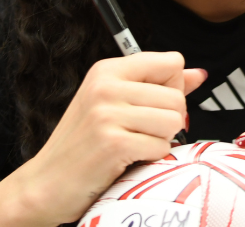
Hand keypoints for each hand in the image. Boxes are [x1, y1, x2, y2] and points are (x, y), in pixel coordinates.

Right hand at [0, 52, 206, 226]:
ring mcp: (107, 114)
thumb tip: (198, 75)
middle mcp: (106, 86)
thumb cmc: (83, 144)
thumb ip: (158, 86)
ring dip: (160, 139)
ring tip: (132, 144)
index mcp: (107, 69)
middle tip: (138, 132)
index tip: (150, 105)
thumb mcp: (115, 103)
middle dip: (167, 120)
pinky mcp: (113, 143)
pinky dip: (151, 157)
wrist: (46, 183)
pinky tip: (127, 158)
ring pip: (174, 120)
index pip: (171, 61)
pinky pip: (162, 146)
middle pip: (177, 96)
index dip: (172, 87)